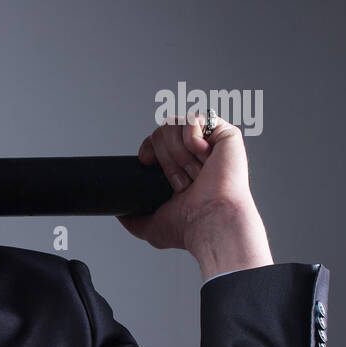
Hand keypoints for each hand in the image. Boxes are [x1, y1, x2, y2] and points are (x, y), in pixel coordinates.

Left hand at [116, 112, 272, 276]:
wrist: (210, 221)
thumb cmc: (189, 226)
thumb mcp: (149, 227)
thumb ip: (133, 219)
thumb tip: (119, 213)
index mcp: (180, 168)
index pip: (155, 141)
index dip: (147, 148)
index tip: (147, 163)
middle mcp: (196, 154)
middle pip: (161, 130)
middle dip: (165, 157)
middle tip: (181, 182)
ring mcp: (211, 144)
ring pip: (175, 124)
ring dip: (177, 153)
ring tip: (194, 174)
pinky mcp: (226, 135)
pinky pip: (195, 119)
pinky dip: (192, 138)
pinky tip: (204, 156)